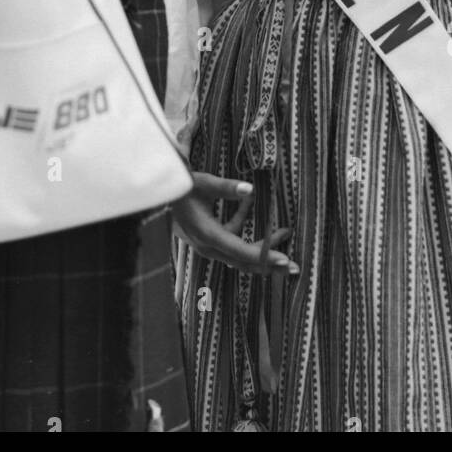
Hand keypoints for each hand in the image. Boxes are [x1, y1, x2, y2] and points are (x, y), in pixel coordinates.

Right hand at [172, 171, 298, 275]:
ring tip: (285, 234)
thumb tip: (250, 188)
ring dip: (262, 247)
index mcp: (208, 235)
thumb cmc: (179, 187)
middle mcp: (209, 246)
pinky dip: (244, 226)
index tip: (285, 260)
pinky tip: (251, 204)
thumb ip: (226, 187)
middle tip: (295, 267)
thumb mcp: (202, 183)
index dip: (265, 256)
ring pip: (240, 253)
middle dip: (271, 264)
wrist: (156, 195)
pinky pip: (231, 238)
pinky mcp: (208, 238)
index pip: (242, 251)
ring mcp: (208, 244)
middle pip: (245, 261)